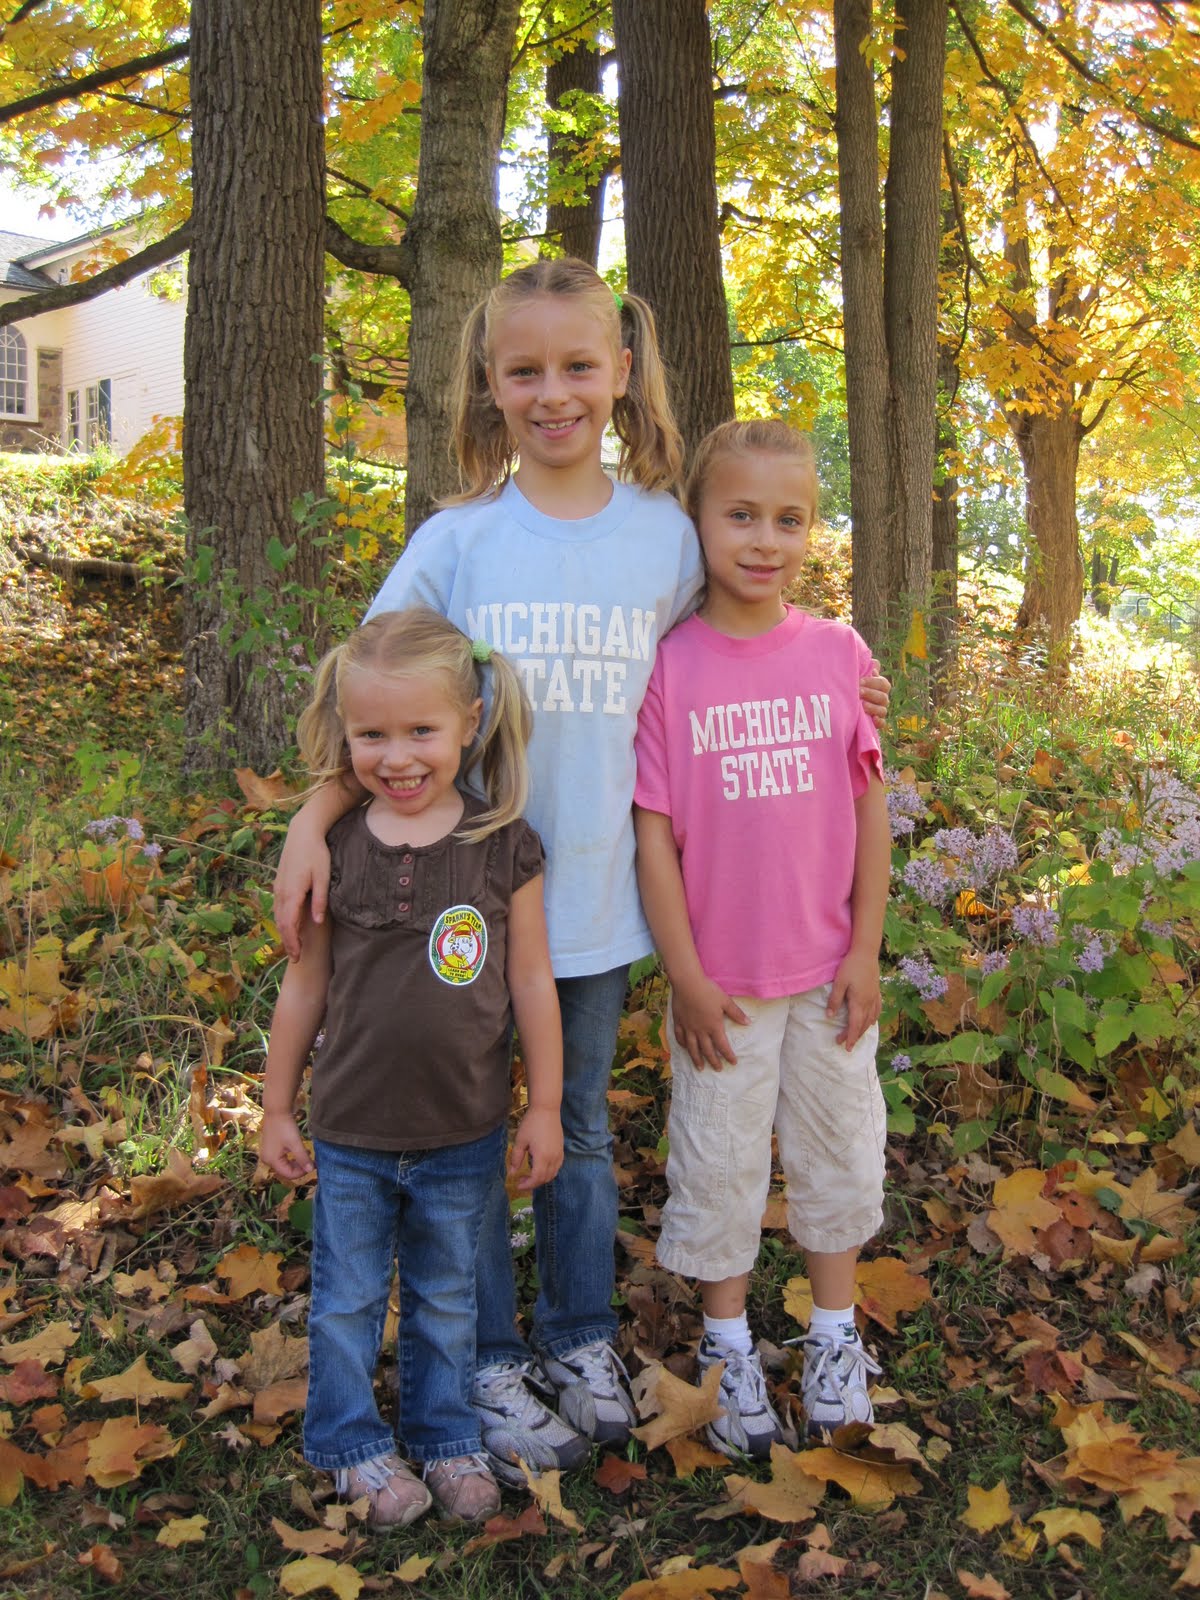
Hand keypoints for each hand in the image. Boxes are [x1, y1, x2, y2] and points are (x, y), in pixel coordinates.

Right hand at [259, 1111, 314, 1179]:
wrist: (276, 1110)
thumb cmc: (285, 1127)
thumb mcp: (296, 1143)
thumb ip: (303, 1158)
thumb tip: (311, 1170)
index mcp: (272, 1160)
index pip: (289, 1174)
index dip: (302, 1172)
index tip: (313, 1165)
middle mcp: (267, 1159)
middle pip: (286, 1170)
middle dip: (300, 1167)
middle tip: (312, 1160)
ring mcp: (267, 1153)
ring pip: (285, 1163)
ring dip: (297, 1161)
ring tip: (307, 1153)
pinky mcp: (270, 1147)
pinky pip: (282, 1157)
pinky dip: (291, 1156)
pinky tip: (299, 1149)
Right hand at [273, 824, 331, 961]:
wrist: (302, 832)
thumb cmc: (317, 853)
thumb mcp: (323, 877)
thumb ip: (320, 900)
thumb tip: (317, 922)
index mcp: (291, 893)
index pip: (289, 925)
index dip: (292, 943)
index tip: (297, 957)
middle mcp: (281, 892)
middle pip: (281, 924)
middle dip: (287, 942)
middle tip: (295, 958)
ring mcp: (278, 887)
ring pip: (278, 915)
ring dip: (284, 932)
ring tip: (293, 946)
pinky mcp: (279, 882)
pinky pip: (278, 906)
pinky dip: (282, 920)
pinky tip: (289, 925)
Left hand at [509, 1106, 562, 1190]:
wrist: (547, 1109)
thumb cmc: (531, 1123)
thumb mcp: (520, 1141)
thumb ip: (516, 1158)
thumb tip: (512, 1173)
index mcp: (542, 1157)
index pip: (536, 1178)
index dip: (527, 1185)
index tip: (518, 1185)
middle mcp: (553, 1158)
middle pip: (544, 1178)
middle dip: (532, 1183)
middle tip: (521, 1179)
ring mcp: (559, 1154)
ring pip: (552, 1174)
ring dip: (541, 1178)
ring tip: (529, 1174)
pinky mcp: (561, 1150)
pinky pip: (556, 1167)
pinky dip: (548, 1172)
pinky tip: (539, 1167)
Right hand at [670, 970, 748, 1070]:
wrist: (687, 983)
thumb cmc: (708, 991)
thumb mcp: (725, 1001)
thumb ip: (736, 1013)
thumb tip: (748, 1023)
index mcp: (714, 1026)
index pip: (722, 1046)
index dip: (728, 1055)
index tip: (733, 1062)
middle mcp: (701, 1031)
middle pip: (707, 1050)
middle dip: (714, 1061)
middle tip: (718, 1069)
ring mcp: (688, 1028)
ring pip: (692, 1048)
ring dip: (697, 1059)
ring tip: (700, 1068)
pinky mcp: (678, 1022)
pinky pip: (680, 1037)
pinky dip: (683, 1045)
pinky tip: (685, 1048)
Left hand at [827, 948, 881, 1049]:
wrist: (866, 952)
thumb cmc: (850, 966)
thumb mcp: (839, 982)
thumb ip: (834, 1000)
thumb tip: (829, 1016)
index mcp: (858, 1002)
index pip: (854, 1025)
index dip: (850, 1037)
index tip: (845, 1047)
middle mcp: (868, 1002)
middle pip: (862, 1025)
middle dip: (854, 1036)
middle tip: (844, 1044)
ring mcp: (874, 997)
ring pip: (871, 1019)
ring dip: (863, 1029)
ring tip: (856, 1036)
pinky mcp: (876, 992)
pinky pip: (877, 1010)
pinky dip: (873, 1019)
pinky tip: (871, 1021)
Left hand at [859, 666, 890, 729]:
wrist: (844, 704)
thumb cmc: (853, 685)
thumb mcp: (858, 676)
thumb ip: (866, 669)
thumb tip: (874, 664)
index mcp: (880, 687)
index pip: (883, 684)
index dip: (873, 682)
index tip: (860, 681)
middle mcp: (883, 699)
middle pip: (883, 697)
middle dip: (870, 694)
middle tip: (859, 692)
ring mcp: (880, 711)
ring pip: (883, 710)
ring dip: (873, 707)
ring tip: (862, 705)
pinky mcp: (876, 723)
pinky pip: (882, 724)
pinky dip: (879, 722)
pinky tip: (873, 719)